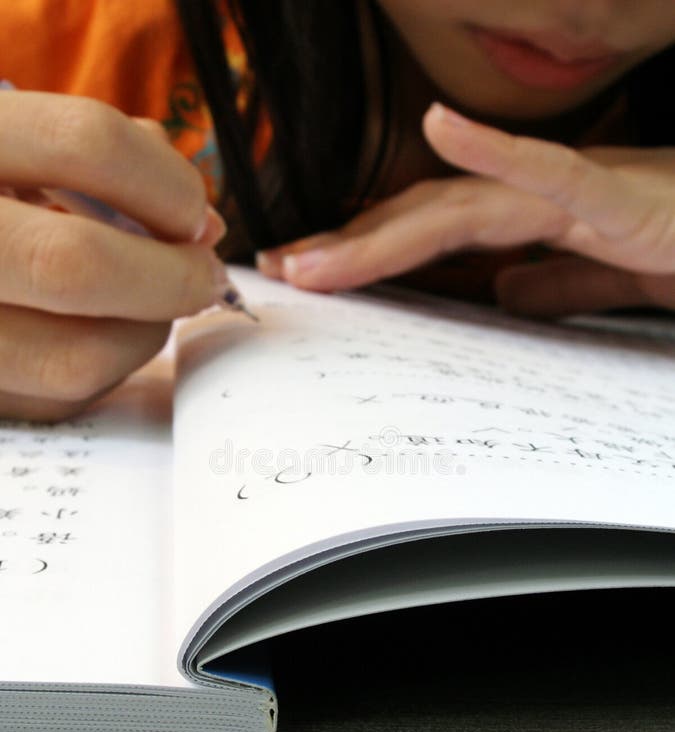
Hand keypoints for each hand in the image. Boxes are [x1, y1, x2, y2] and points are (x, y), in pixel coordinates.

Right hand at [0, 91, 227, 420]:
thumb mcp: (18, 143)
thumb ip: (102, 160)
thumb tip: (203, 226)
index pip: (84, 143)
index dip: (168, 184)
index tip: (194, 215)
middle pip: (77, 265)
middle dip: (172, 276)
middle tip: (204, 275)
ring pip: (76, 358)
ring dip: (145, 331)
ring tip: (149, 305)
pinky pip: (60, 400)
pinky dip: (104, 368)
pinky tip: (94, 331)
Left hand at [257, 102, 674, 316]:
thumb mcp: (600, 280)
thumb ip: (551, 282)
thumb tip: (502, 293)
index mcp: (529, 215)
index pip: (431, 230)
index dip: (367, 249)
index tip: (309, 273)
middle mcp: (534, 195)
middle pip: (425, 216)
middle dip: (349, 247)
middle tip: (282, 271)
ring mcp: (571, 190)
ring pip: (461, 205)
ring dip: (384, 229)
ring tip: (315, 256)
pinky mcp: (615, 195)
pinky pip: (549, 170)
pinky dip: (496, 149)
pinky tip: (444, 127)